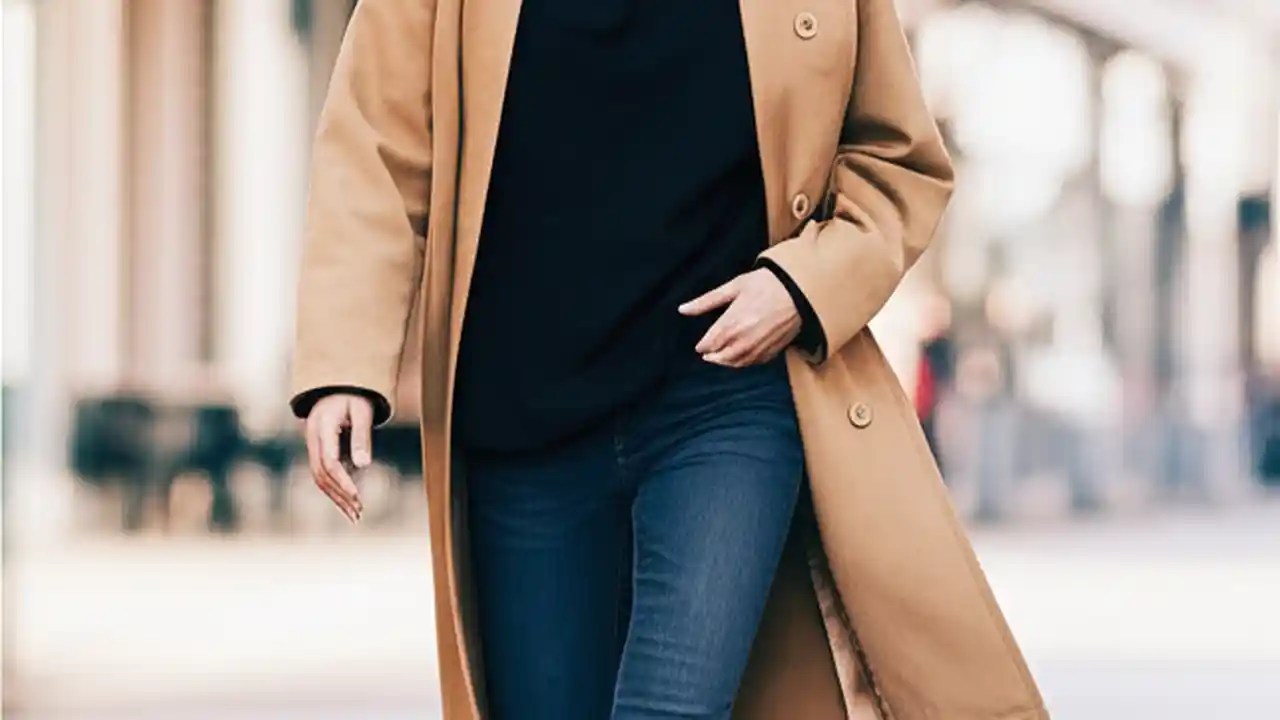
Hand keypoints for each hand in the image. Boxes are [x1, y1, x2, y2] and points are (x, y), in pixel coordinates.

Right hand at [304, 393, 372, 522]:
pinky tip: (348, 503)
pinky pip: (322, 475)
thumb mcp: (361, 411)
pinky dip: (334, 490)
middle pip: (321, 474)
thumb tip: (364, 465)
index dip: (343, 481)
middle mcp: (312, 439)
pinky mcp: (316, 452)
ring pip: (319, 478)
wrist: (336, 387)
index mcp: (321, 428)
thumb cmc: (353, 397)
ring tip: (355, 516)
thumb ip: (361, 436)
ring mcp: (311, 446)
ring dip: (336, 498)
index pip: (329, 462)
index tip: (358, 497)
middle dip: (340, 495)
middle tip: (359, 513)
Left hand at [679, 268, 800, 366]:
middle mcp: (743, 340)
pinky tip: (740, 357)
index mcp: (731, 324)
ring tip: (720, 357)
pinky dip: (743, 362)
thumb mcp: (733, 287)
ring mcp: (759, 348)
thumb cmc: (765, 284)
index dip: (703, 346)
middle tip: (707, 353)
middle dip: (712, 355)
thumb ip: (706, 301)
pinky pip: (753, 362)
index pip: (709, 344)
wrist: (799, 290)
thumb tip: (682, 309)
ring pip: (736, 363)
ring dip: (726, 361)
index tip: (700, 346)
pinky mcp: (772, 351)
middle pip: (720, 357)